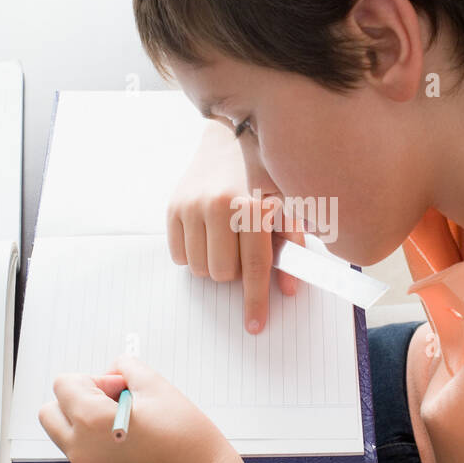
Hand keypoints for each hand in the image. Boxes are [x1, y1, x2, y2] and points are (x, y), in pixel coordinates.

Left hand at [38, 353, 242, 462]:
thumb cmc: (189, 440)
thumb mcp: (159, 387)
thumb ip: (127, 369)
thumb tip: (112, 371)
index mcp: (91, 422)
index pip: (63, 384)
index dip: (94, 378)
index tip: (120, 387)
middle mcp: (81, 450)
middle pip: (51, 412)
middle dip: (76, 399)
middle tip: (114, 401)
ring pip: (64, 435)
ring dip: (83, 421)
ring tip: (124, 421)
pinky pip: (81, 455)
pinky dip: (95, 442)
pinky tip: (130, 442)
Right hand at [167, 121, 305, 333]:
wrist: (230, 136)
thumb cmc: (266, 174)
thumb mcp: (289, 205)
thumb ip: (291, 247)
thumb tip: (289, 290)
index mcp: (253, 205)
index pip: (255, 267)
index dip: (256, 301)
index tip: (255, 326)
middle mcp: (219, 205)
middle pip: (223, 274)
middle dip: (235, 272)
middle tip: (243, 250)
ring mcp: (191, 206)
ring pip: (199, 269)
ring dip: (214, 263)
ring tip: (226, 239)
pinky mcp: (173, 207)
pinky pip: (179, 256)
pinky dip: (193, 253)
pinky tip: (207, 232)